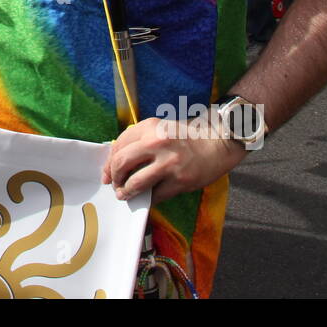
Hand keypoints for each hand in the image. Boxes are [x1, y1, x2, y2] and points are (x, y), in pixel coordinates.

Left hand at [101, 116, 246, 203]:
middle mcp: (157, 142)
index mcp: (150, 127)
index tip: (107, 172)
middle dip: (114, 177)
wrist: (218, 143)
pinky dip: (146, 200)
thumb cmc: (187, 137)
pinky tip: (144, 199)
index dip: (109, 162)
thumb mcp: (161, 129)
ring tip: (124, 194)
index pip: (118, 144)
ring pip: (135, 182)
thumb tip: (117, 161)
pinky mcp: (180, 180)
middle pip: (121, 162)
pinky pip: (154, 196)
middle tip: (114, 184)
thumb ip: (140, 140)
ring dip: (126, 192)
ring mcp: (169, 163)